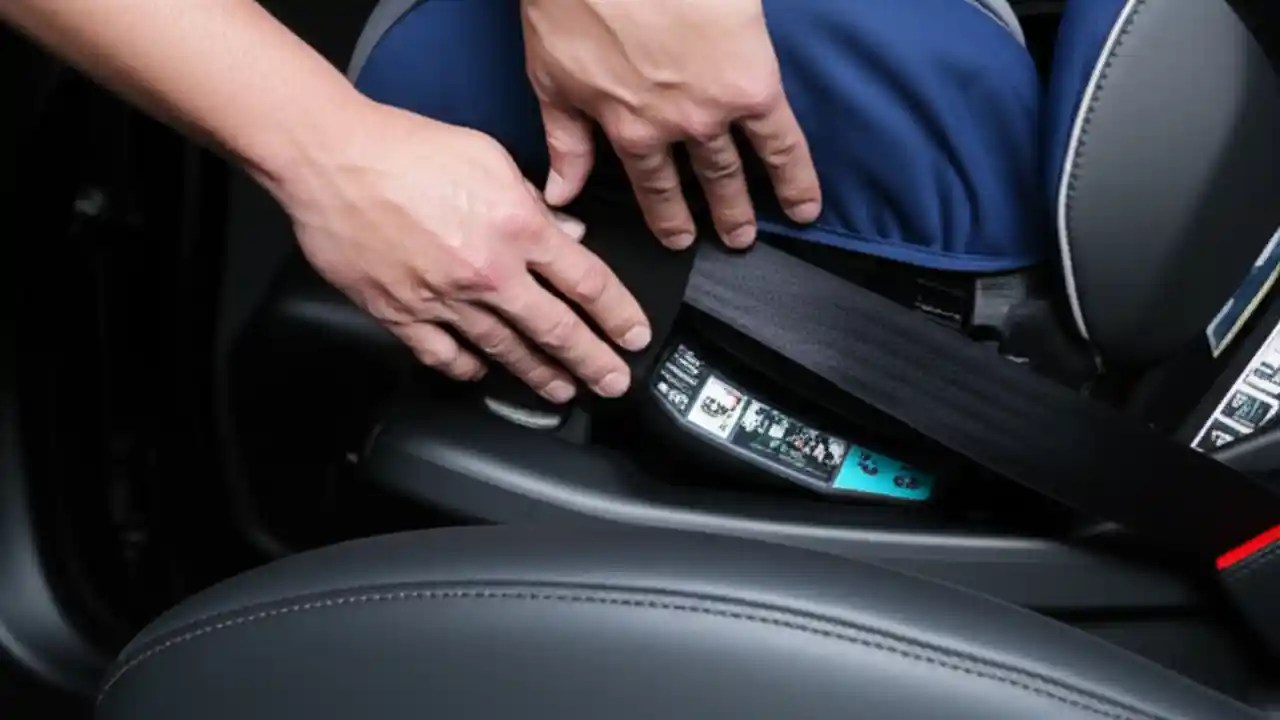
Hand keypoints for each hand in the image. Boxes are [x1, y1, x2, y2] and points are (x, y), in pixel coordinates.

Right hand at [271, 101, 650, 402]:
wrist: (330, 160)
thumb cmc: (404, 149)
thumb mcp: (488, 156)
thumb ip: (532, 200)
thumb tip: (566, 233)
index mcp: (517, 228)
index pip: (587, 282)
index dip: (618, 314)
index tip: (634, 336)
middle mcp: (488, 272)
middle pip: (556, 330)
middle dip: (592, 362)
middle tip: (613, 383)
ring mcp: (445, 300)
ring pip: (505, 351)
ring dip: (539, 375)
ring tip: (562, 391)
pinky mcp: (402, 314)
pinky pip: (444, 356)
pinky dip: (467, 368)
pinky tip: (481, 373)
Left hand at [521, 0, 821, 250]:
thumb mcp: (552, 76)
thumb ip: (565, 138)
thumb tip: (562, 193)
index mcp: (623, 126)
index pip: (649, 185)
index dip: (665, 215)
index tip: (677, 238)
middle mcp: (670, 130)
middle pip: (698, 182)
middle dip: (713, 217)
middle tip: (731, 241)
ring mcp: (713, 110)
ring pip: (736, 169)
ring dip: (747, 205)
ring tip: (756, 232)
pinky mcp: (752, 83)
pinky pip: (781, 141)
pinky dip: (796, 175)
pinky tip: (808, 205)